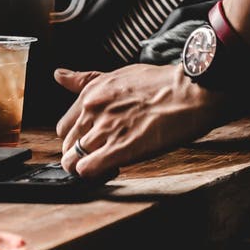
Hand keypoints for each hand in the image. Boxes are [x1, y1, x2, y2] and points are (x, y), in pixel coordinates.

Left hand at [54, 65, 233, 177]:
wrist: (191, 92)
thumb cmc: (160, 83)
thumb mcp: (116, 74)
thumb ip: (85, 79)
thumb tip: (58, 75)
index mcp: (89, 94)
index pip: (64, 128)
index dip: (77, 139)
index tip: (92, 142)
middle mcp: (92, 111)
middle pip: (67, 146)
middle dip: (80, 155)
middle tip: (101, 156)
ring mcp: (105, 131)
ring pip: (72, 161)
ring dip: (86, 167)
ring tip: (107, 165)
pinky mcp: (120, 150)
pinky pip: (87, 169)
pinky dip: (93, 175)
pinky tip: (111, 169)